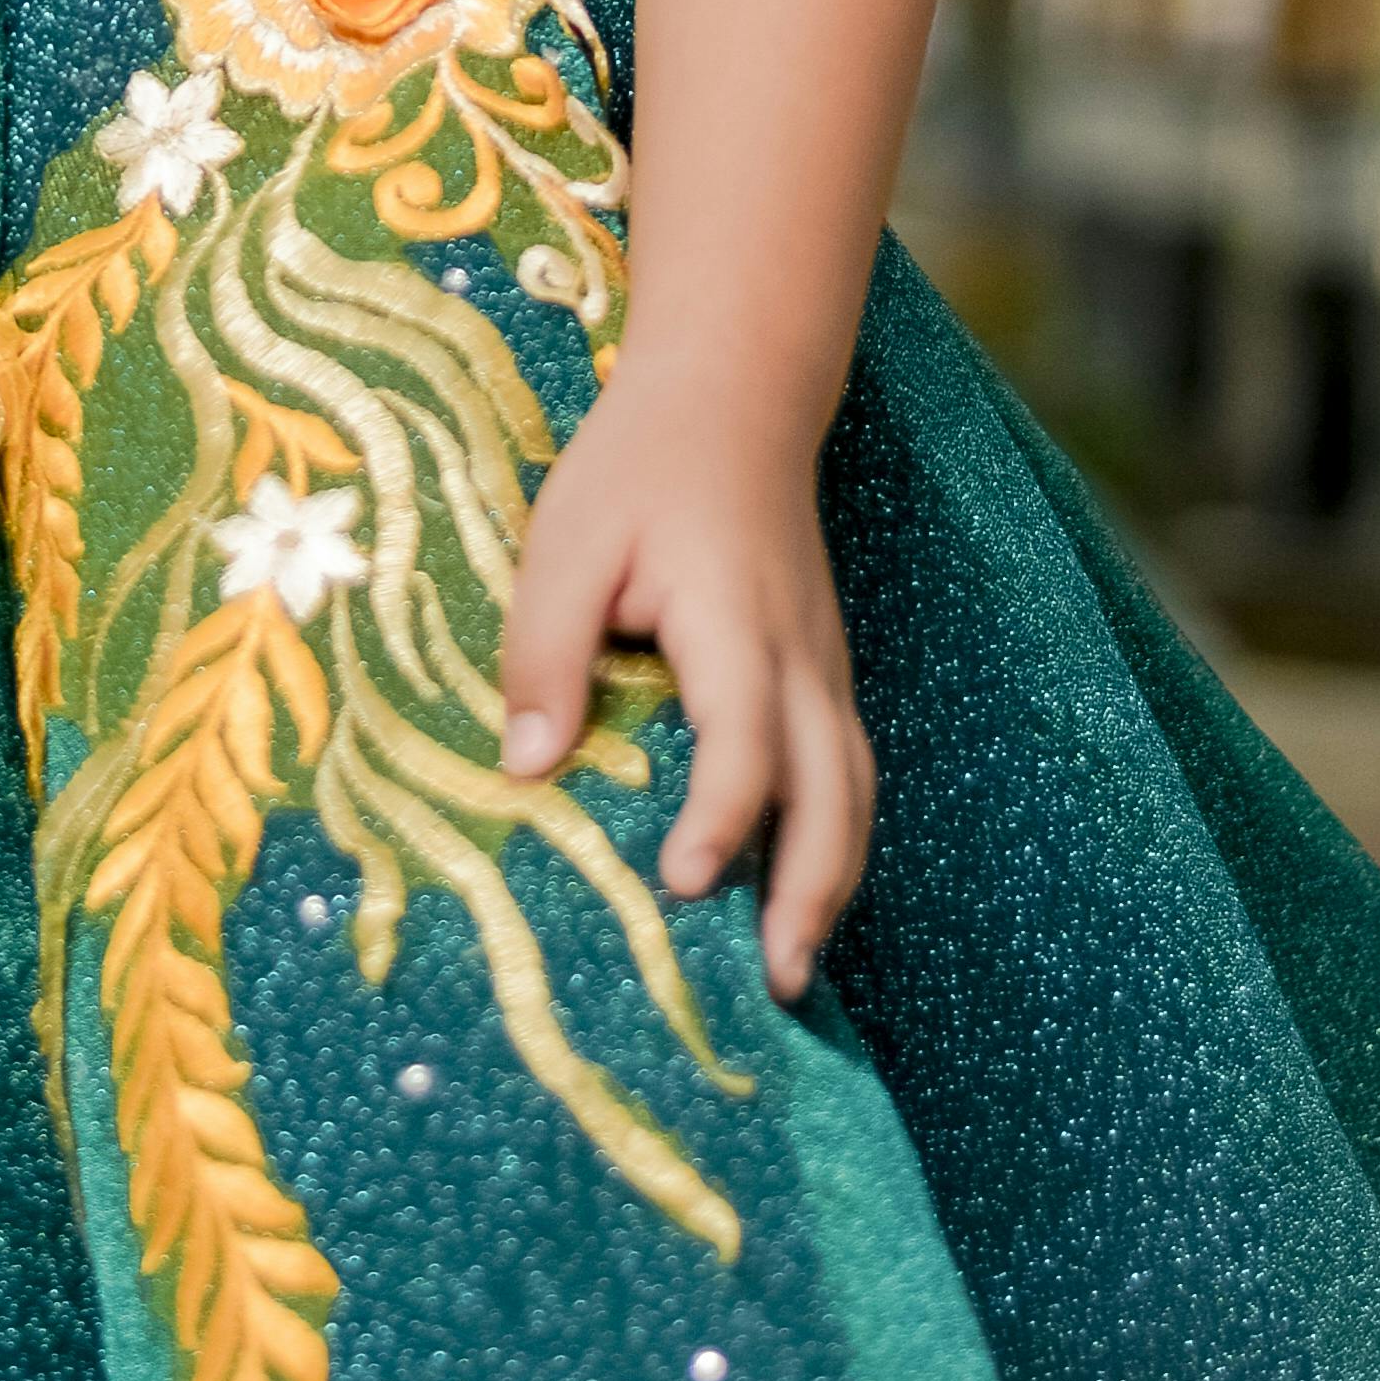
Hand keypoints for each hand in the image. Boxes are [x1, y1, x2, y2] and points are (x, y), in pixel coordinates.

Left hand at [498, 351, 873, 1004]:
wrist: (733, 395)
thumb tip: (524, 768)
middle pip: (834, 790)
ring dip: (833, 880)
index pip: (745, 738)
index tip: (683, 884)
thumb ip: (544, 649)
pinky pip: (844, 767)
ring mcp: (824, 664)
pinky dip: (834, 838)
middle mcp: (800, 655)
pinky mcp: (821, 670)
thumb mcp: (567, 539)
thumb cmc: (640, 466)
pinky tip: (798, 892)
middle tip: (774, 986)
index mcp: (734, 620)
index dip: (722, 818)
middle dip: (811, 892)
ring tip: (792, 972)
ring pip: (855, 788)